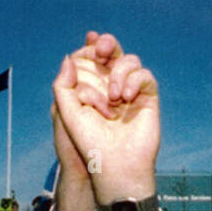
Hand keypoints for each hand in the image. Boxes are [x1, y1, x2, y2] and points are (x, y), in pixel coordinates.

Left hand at [52, 32, 159, 205]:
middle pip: (112, 53)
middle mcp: (112, 87)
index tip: (89, 45)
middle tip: (101, 49)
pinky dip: (134, 80)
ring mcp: (131, 91)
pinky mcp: (148, 97)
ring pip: (129, 61)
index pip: (92, 59)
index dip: (90, 49)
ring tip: (113, 98)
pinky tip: (124, 98)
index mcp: (92, 89)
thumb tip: (69, 57)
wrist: (116, 164)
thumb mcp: (68, 113)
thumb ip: (63, 86)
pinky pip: (145, 75)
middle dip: (106, 45)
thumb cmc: (90, 143)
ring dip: (118, 73)